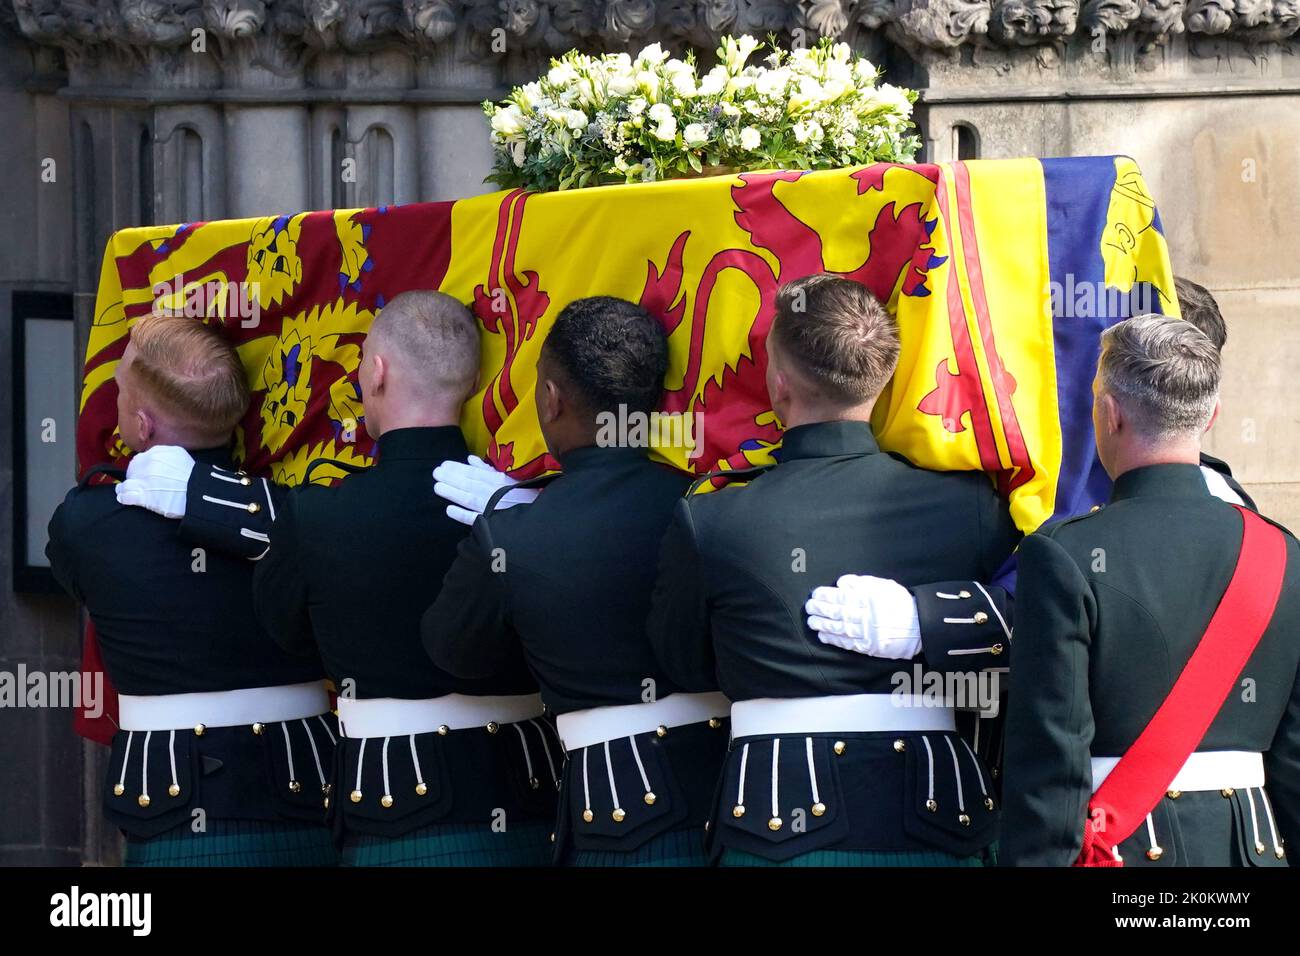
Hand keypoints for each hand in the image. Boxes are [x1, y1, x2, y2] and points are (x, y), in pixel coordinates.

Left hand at [114, 445, 195, 518]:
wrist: (199, 492)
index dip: (143, 467)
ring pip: (127, 482)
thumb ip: (167, 455)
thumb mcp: (181, 456)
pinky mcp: (142, 495)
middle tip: (140, 484)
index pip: (143, 458)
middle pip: (133, 469)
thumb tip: (158, 459)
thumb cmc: (194, 477)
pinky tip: (124, 499)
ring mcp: (144, 479)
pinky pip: (124, 495)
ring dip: (126, 487)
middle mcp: (149, 463)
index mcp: (159, 452)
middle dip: (135, 476)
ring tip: (126, 491)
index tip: (146, 474)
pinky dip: (123, 497)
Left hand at [433, 455, 540, 525]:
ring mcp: (494, 508)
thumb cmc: (524, 496)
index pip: (475, 473)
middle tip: (436, 473)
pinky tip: (449, 510)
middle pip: (470, 484)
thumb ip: (488, 469)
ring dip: (454, 493)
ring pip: (470, 499)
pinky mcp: (495, 523)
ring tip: (438, 487)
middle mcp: (495, 493)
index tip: (443, 465)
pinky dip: (463, 515)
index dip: (458, 469)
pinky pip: (477, 519)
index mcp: (499, 481)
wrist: (540, 517)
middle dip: (452, 478)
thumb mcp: (509, 478)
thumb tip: (470, 459)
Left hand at [805, 574, 921, 658]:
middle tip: (808, 607)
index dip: (826, 596)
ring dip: (823, 625)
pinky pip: (848, 643)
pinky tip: (823, 636)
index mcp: (870, 600)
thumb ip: (861, 583)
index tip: (815, 594)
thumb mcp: (883, 586)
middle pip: (838, 613)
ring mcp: (868, 633)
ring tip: (812, 622)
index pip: (842, 598)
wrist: (920, 626)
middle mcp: (867, 616)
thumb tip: (841, 583)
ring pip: (840, 628)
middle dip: (821, 610)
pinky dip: (834, 640)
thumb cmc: (901, 603)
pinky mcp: (869, 647)